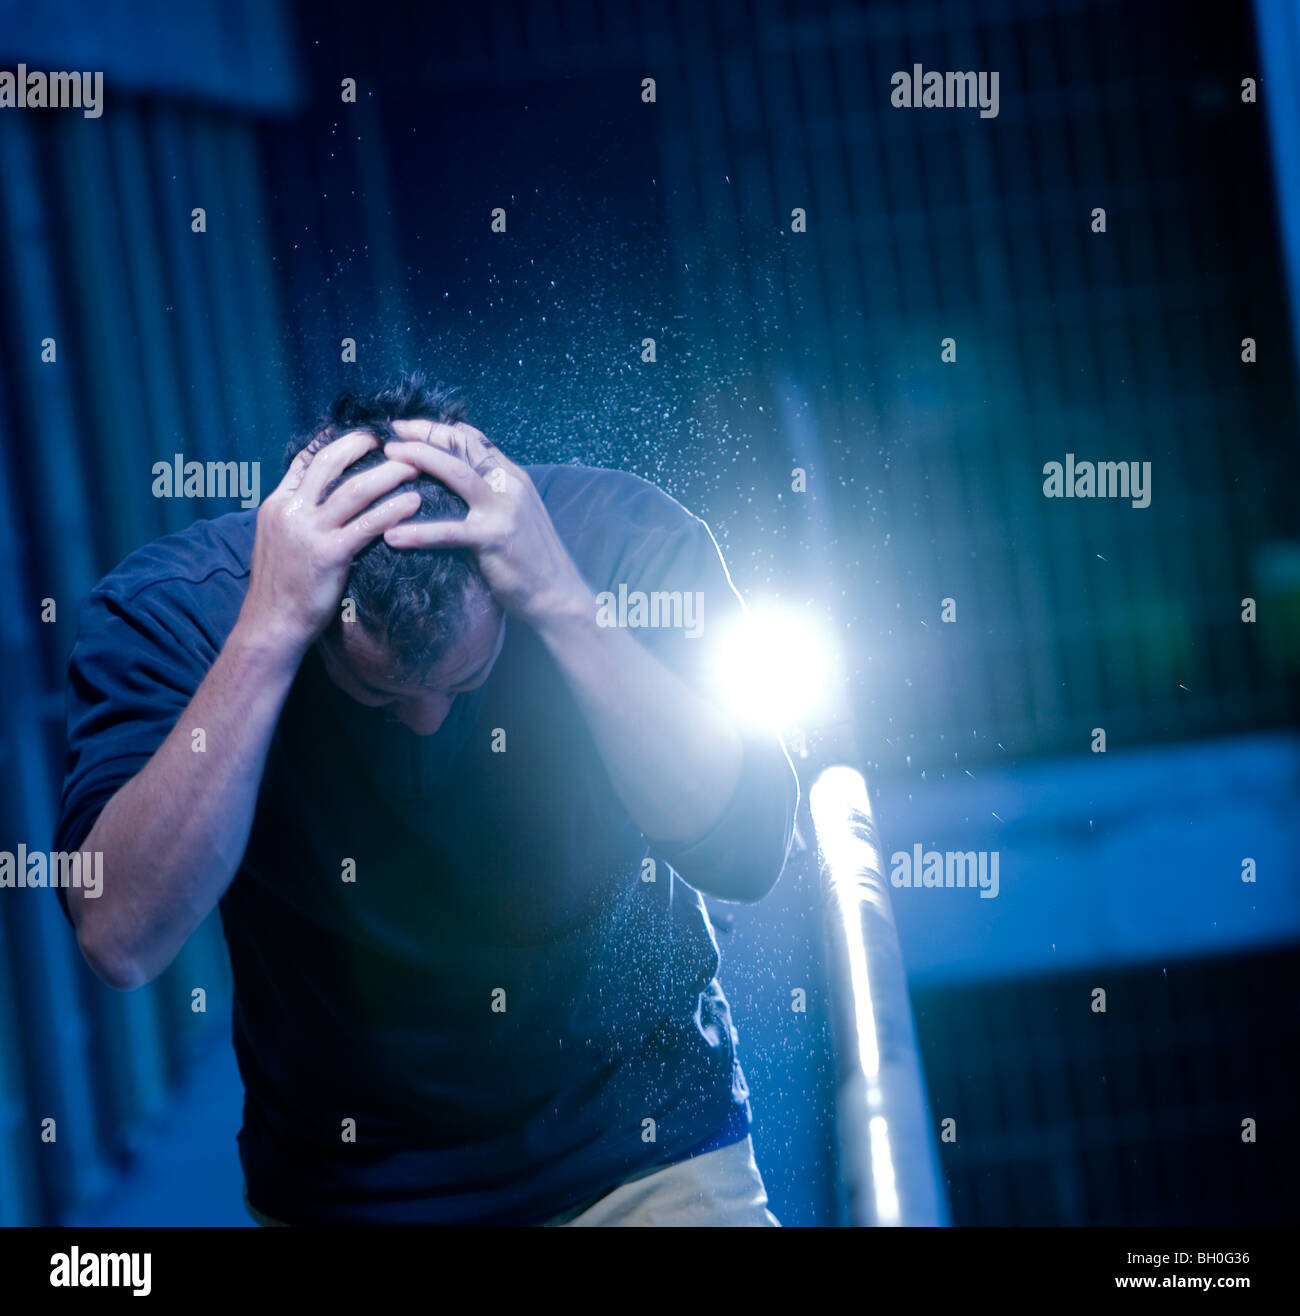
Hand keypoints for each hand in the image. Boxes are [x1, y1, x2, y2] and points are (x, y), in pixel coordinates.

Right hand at [239, 431, 419, 654]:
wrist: (270, 624)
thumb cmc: (280, 587)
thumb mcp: (277, 540)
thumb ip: (295, 515)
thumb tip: (319, 498)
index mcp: (276, 504)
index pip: (305, 461)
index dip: (334, 443)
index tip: (361, 434)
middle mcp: (290, 511)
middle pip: (329, 464)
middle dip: (362, 446)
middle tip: (392, 441)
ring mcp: (308, 532)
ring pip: (353, 490)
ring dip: (388, 474)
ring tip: (414, 467)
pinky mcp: (328, 554)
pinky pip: (367, 525)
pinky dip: (393, 510)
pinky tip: (414, 504)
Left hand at [382, 421, 589, 626]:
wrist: (558, 594)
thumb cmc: (534, 559)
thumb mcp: (518, 514)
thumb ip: (495, 493)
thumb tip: (462, 481)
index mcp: (514, 478)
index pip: (476, 440)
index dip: (440, 429)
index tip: (409, 427)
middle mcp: (510, 486)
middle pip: (464, 446)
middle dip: (425, 434)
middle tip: (392, 434)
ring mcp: (503, 510)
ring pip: (457, 472)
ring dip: (420, 459)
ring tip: (388, 459)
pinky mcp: (494, 539)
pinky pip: (449, 532)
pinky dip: (419, 531)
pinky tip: (393, 535)